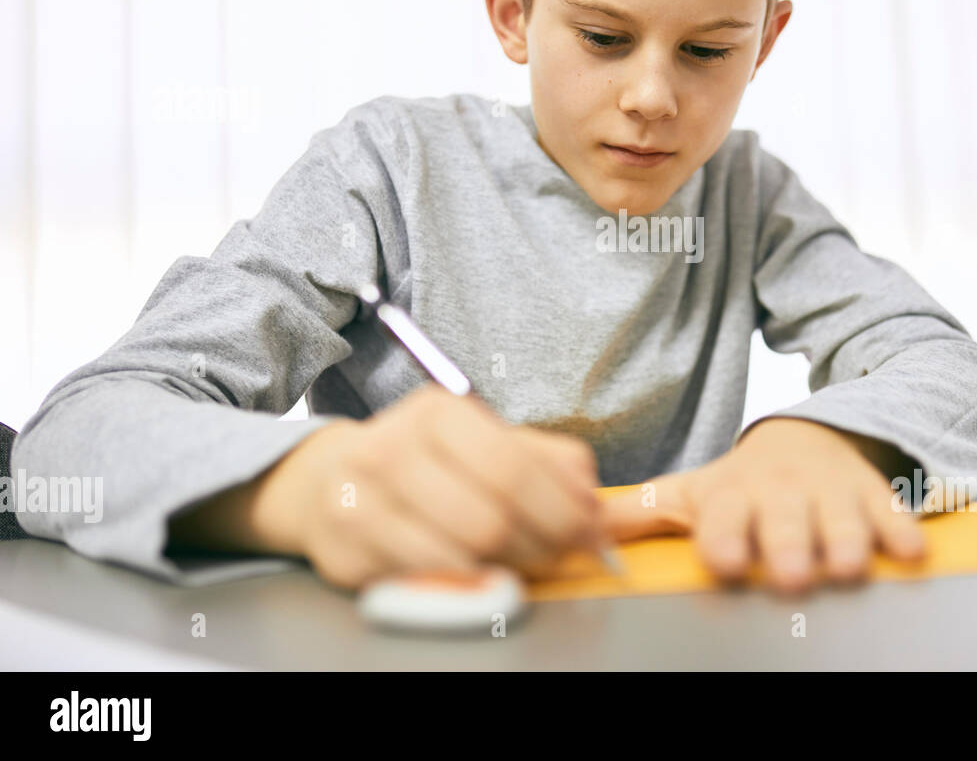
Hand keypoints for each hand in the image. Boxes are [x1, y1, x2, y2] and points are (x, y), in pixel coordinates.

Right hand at [288, 383, 603, 589]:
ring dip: (509, 571)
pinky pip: (428, 583)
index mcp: (441, 411)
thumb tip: (620, 508)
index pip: (514, 468)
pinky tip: (477, 574)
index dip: (566, 510)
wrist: (333, 481)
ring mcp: (361, 500)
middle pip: (491, 519)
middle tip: (562, 555)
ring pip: (462, 556)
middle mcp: (393, 447)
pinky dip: (466, 586)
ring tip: (520, 562)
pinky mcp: (347, 550)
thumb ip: (559, 469)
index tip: (594, 535)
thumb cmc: (432, 465)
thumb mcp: (494, 445)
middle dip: (543, 547)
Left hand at [602, 418, 926, 592]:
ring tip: (846, 566)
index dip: (723, 539)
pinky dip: (901, 531)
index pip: (722, 517)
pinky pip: (892, 512)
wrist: (805, 438)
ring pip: (840, 518)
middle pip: (784, 521)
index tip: (725, 562)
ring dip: (844, 540)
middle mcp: (780, 493)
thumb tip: (581, 528)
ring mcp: (830, 492)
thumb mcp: (690, 492)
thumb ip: (639, 515)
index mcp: (732, 495)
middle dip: (787, 545)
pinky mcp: (872, 495)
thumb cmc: (741, 484)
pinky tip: (909, 552)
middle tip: (791, 575)